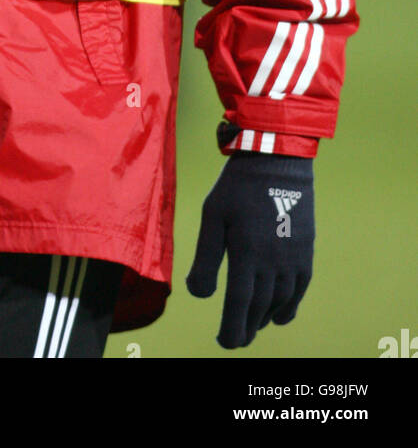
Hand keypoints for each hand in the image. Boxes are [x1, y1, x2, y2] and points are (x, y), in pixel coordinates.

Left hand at [186, 152, 313, 348]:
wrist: (276, 160)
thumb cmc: (237, 186)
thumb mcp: (212, 216)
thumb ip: (206, 257)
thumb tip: (199, 295)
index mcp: (247, 252)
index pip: (240, 304)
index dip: (232, 328)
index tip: (225, 343)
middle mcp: (273, 261)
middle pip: (259, 307)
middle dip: (246, 328)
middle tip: (234, 340)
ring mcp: (293, 258)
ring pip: (279, 301)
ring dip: (264, 319)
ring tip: (251, 327)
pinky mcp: (304, 251)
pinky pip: (298, 289)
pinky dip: (288, 307)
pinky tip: (278, 317)